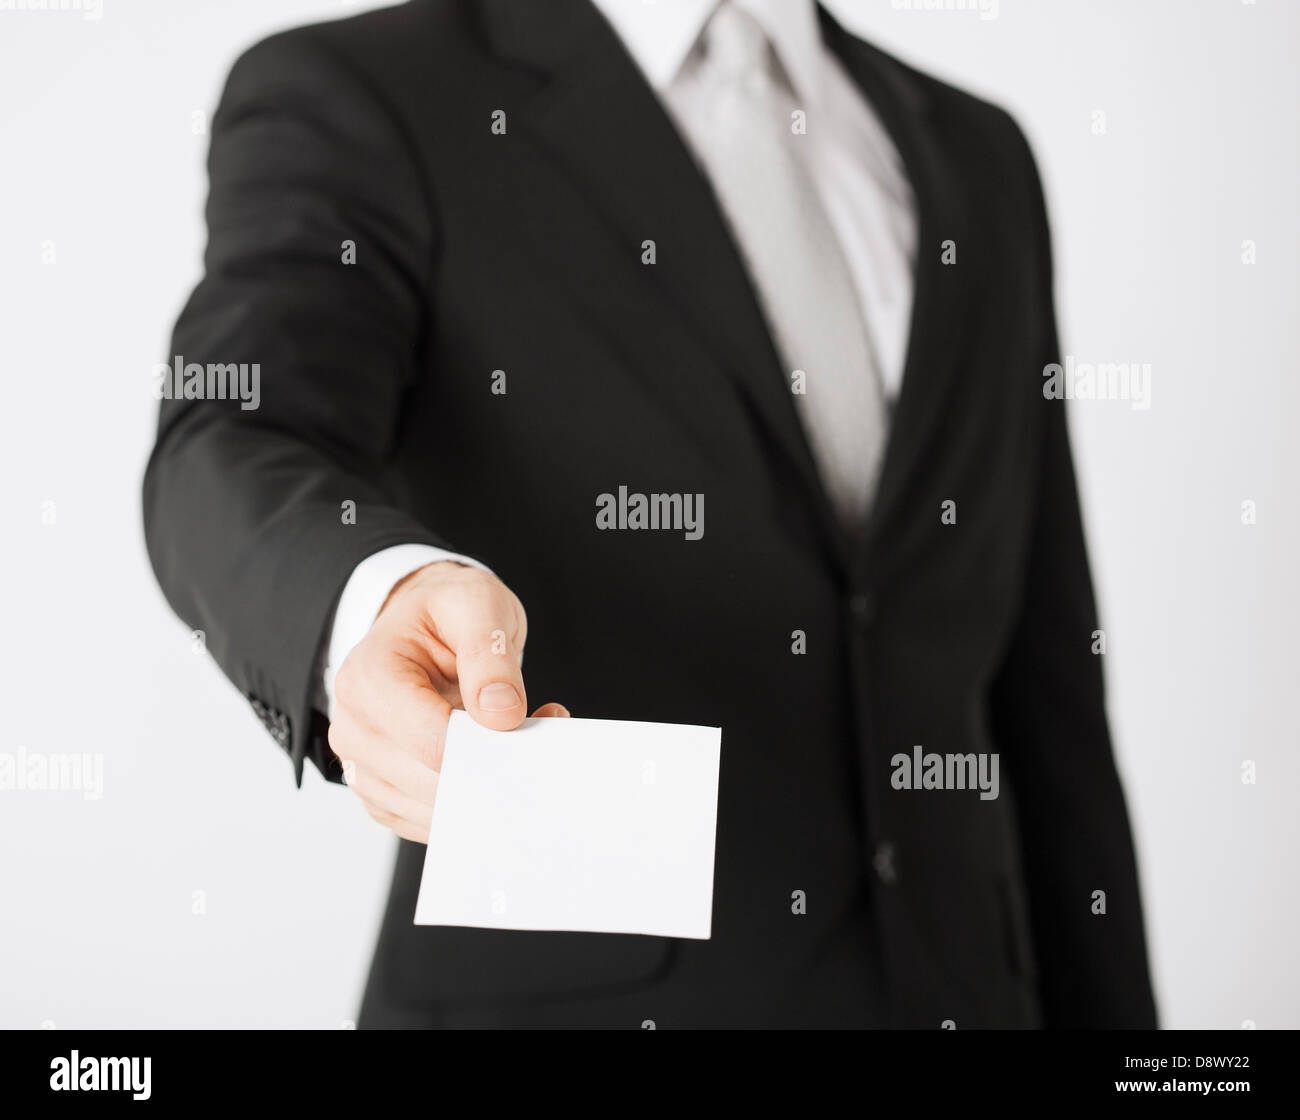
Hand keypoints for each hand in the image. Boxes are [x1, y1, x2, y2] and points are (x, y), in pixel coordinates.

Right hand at [328, 560, 567, 841]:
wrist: (423, 623)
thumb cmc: (445, 612)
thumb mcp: (475, 604)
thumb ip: (488, 654)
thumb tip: (500, 713)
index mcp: (367, 678)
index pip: (429, 740)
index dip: (485, 745)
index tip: (527, 728)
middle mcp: (355, 727)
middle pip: (430, 783)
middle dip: (492, 768)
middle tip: (537, 735)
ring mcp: (364, 764)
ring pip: (431, 811)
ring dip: (484, 789)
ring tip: (519, 741)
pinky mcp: (384, 791)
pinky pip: (428, 820)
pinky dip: (468, 803)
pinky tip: (492, 765)